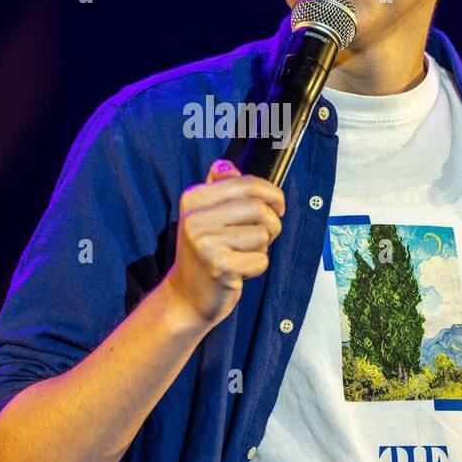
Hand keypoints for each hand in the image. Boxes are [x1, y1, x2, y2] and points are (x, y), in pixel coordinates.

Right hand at [163, 159, 285, 329]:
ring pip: (263, 234)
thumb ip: (217, 188)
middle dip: (271, 224)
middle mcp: (195, 218)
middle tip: (261, 236)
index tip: (276, 206)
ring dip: (261, 248)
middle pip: (260, 208)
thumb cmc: (204, 253)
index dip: (272, 194)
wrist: (185, 297)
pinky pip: (261, 260)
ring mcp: (205, 242)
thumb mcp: (204, 215)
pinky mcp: (219, 266)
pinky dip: (256, 268)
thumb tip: (226, 165)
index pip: (248, 184)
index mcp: (193, 198)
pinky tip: (237, 271)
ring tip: (241, 255)